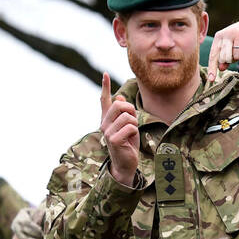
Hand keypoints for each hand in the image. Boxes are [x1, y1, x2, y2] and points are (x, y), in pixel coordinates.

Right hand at [100, 72, 138, 186]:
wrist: (125, 164)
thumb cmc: (127, 144)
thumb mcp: (128, 126)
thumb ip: (124, 113)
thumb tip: (120, 98)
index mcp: (107, 119)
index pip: (104, 100)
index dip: (105, 86)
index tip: (105, 74)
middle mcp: (104, 124)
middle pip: (119, 105)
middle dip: (131, 111)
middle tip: (133, 122)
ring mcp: (107, 132)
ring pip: (127, 116)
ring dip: (134, 124)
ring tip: (131, 133)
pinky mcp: (113, 139)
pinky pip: (130, 127)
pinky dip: (134, 132)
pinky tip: (130, 140)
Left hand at [206, 15, 238, 82]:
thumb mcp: (231, 45)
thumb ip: (225, 56)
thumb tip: (221, 68)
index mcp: (220, 36)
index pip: (214, 55)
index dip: (212, 68)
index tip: (211, 79)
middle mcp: (228, 34)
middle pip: (226, 58)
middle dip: (232, 60)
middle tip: (238, 52)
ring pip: (238, 56)